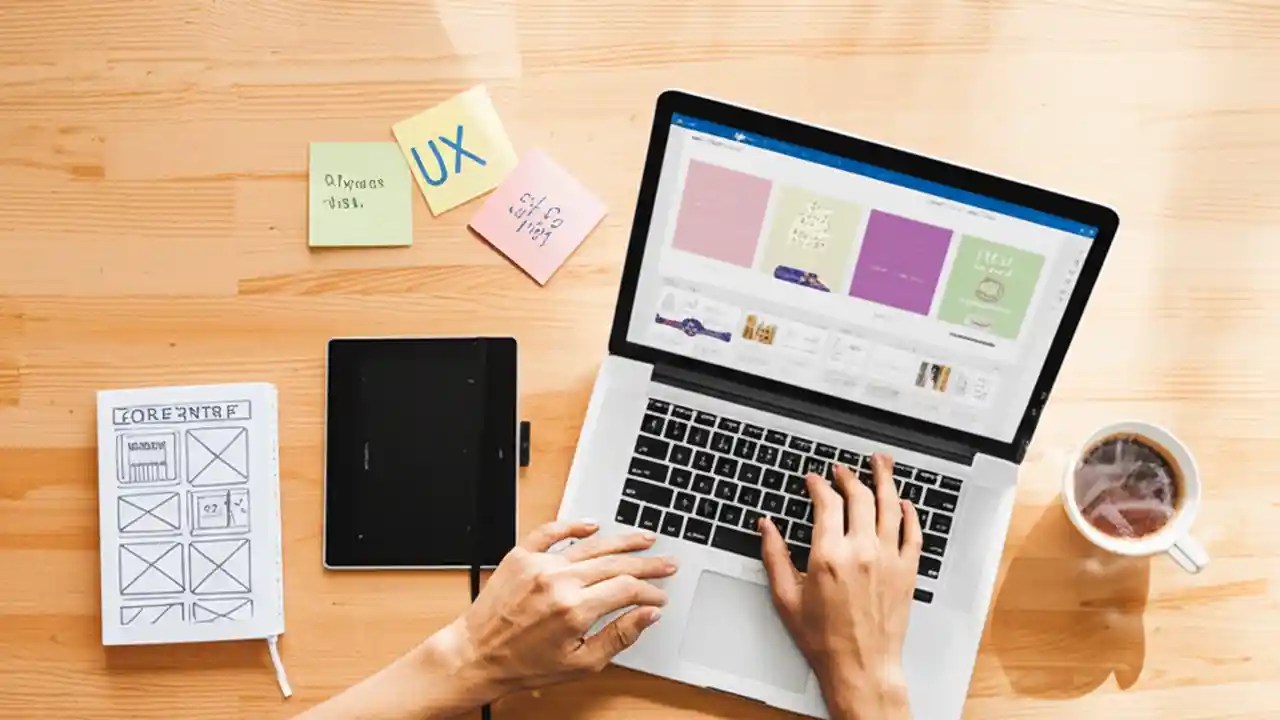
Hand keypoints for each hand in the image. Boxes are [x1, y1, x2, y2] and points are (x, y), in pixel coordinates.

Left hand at [295, 521, 675, 719]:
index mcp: (575, 610)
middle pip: (616, 563)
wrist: (476, 655)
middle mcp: (558, 581)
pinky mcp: (521, 556)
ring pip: (591, 545)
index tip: (659, 596)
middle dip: (647, 563)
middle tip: (666, 563)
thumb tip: (647, 615)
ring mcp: (539, 565)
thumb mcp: (581, 664)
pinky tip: (592, 525)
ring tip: (644, 539)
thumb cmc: (523, 665)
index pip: (627, 589)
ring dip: (622, 540)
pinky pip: (551, 532)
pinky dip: (573, 525)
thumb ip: (619, 636)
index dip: (650, 591)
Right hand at [760, 454, 920, 719]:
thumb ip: (774, 556)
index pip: (826, 503)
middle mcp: (862, 552)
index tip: (813, 479)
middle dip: (848, 476)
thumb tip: (765, 526)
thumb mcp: (786, 597)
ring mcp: (888, 559)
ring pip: (890, 506)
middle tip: (841, 469)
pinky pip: (912, 532)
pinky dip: (909, 513)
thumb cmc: (824, 638)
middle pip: (859, 497)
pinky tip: (903, 502)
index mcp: (829, 556)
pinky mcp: (906, 572)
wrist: (862, 666)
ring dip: (884, 480)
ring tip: (880, 462)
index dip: (818, 484)